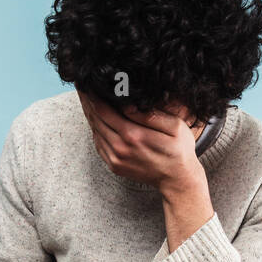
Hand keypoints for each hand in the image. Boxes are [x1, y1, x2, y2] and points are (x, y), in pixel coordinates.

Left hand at [77, 91, 205, 196]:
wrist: (177, 179)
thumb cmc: (179, 149)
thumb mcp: (174, 127)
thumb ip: (149, 115)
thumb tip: (127, 104)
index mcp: (132, 135)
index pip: (103, 110)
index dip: (92, 95)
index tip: (87, 81)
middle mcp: (119, 148)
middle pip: (95, 119)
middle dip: (87, 101)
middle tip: (82, 86)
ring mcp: (115, 159)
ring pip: (95, 131)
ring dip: (89, 114)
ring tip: (86, 98)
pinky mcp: (114, 165)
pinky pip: (99, 144)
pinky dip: (95, 129)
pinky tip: (97, 118)